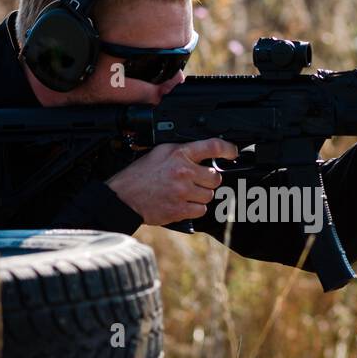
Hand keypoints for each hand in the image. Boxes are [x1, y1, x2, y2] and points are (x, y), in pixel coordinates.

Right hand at [106, 138, 238, 224]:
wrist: (124, 197)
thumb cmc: (139, 175)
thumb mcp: (158, 152)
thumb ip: (181, 151)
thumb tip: (203, 153)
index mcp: (178, 154)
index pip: (212, 147)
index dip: (227, 149)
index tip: (232, 152)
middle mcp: (183, 172)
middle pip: (215, 177)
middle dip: (209, 180)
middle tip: (197, 180)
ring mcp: (182, 192)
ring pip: (209, 195)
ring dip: (201, 195)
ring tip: (186, 193)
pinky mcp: (180, 209)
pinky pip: (201, 210)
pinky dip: (195, 209)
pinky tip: (183, 203)